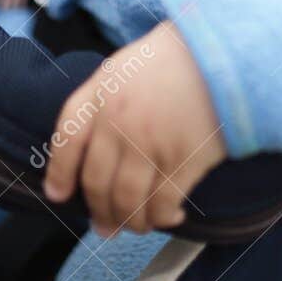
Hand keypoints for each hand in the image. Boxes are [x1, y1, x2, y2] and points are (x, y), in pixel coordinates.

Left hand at [44, 20, 227, 237]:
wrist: (223, 53)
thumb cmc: (174, 58)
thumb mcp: (124, 66)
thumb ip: (101, 100)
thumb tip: (88, 147)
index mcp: (102, 94)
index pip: (67, 141)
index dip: (60, 173)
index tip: (58, 195)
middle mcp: (120, 122)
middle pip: (97, 182)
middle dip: (99, 212)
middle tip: (105, 226)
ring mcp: (151, 143)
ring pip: (127, 201)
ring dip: (129, 222)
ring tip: (134, 227)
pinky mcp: (184, 160)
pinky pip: (162, 204)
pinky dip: (161, 219)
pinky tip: (168, 218)